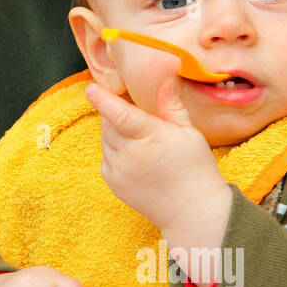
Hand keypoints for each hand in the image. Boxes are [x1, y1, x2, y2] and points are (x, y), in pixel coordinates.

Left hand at [86, 74, 230, 238]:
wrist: (191, 210)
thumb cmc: (195, 168)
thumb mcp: (189, 132)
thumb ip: (171, 104)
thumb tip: (166, 76)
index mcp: (149, 137)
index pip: (119, 114)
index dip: (103, 100)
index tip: (91, 88)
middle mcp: (128, 154)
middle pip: (108, 122)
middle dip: (117, 114)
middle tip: (140, 119)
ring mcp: (117, 169)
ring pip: (105, 138)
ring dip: (116, 133)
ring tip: (143, 143)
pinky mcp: (112, 181)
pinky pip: (106, 156)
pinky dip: (115, 150)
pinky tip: (138, 157)